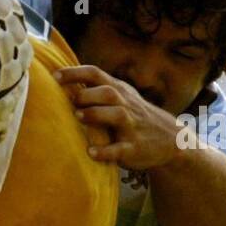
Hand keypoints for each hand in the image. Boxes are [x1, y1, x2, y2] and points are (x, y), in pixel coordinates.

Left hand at [55, 65, 183, 169]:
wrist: (171, 139)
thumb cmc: (134, 115)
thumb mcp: (121, 97)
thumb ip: (96, 89)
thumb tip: (63, 82)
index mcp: (118, 91)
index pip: (96, 74)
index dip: (75, 73)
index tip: (54, 76)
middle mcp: (126, 105)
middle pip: (108, 92)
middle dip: (87, 94)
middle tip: (69, 100)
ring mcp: (131, 127)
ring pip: (117, 115)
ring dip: (96, 115)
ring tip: (79, 117)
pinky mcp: (134, 148)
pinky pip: (120, 149)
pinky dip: (105, 151)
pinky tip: (91, 152)